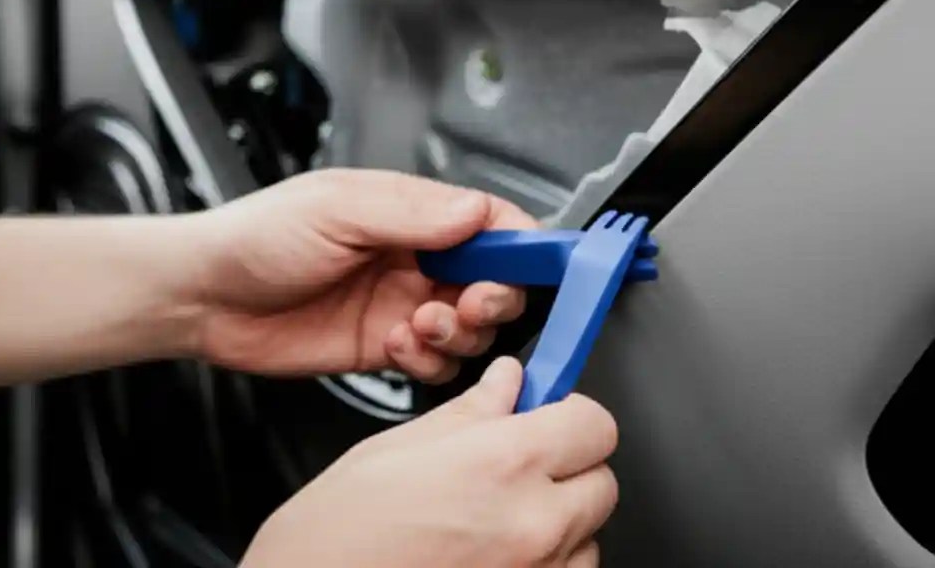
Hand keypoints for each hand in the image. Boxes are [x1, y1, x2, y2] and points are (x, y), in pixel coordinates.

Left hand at [187, 169, 536, 382]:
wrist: (202, 296)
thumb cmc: (256, 238)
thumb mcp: (336, 210)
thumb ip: (411, 214)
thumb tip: (475, 212)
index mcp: (413, 213)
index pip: (493, 223)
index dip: (521, 246)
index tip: (531, 266)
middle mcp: (418, 259)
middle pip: (495, 282)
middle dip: (493, 299)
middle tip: (468, 306)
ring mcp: (404, 304)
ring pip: (471, 328)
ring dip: (458, 334)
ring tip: (418, 325)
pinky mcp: (386, 346)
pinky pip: (437, 362)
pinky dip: (430, 362)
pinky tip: (396, 347)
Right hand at [241, 357, 617, 567]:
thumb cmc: (332, 538)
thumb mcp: (397, 449)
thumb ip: (471, 413)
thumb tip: (506, 384)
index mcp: (503, 464)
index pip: (595, 423)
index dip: (571, 415)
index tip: (550, 416)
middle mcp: (532, 525)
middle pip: (602, 481)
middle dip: (569, 467)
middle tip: (521, 466)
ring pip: (589, 536)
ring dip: (560, 522)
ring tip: (499, 519)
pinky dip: (547, 563)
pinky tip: (498, 553)